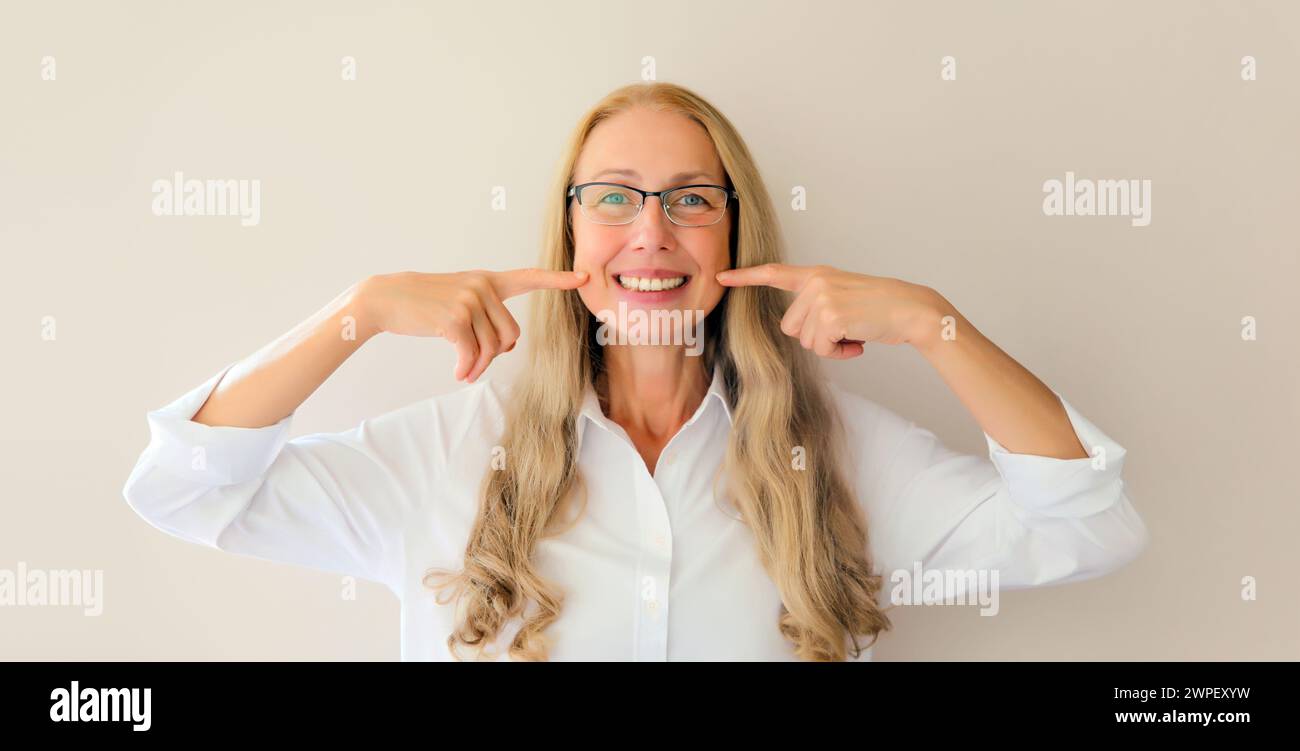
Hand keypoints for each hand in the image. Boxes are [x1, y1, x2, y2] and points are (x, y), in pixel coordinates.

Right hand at [359, 268, 587, 381]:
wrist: (386, 298)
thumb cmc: (425, 305)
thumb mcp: (460, 302)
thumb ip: (486, 317)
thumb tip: (505, 348)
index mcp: (488, 281)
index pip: (528, 277)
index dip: (557, 280)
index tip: (583, 278)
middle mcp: (483, 286)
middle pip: (511, 335)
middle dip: (495, 356)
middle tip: (475, 364)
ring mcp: (470, 300)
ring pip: (492, 348)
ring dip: (478, 366)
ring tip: (464, 369)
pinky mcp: (455, 318)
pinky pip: (473, 354)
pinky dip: (467, 369)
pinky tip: (458, 373)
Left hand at [716, 263, 944, 357]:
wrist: (910, 310)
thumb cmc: (879, 309)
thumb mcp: (843, 296)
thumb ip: (817, 304)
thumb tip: (799, 331)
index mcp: (817, 275)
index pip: (775, 273)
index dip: (746, 276)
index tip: (722, 276)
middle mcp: (816, 282)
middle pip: (790, 327)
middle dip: (815, 338)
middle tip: (844, 331)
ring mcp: (821, 297)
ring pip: (805, 341)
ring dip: (830, 346)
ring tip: (853, 333)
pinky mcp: (830, 315)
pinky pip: (822, 348)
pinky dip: (839, 352)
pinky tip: (857, 341)